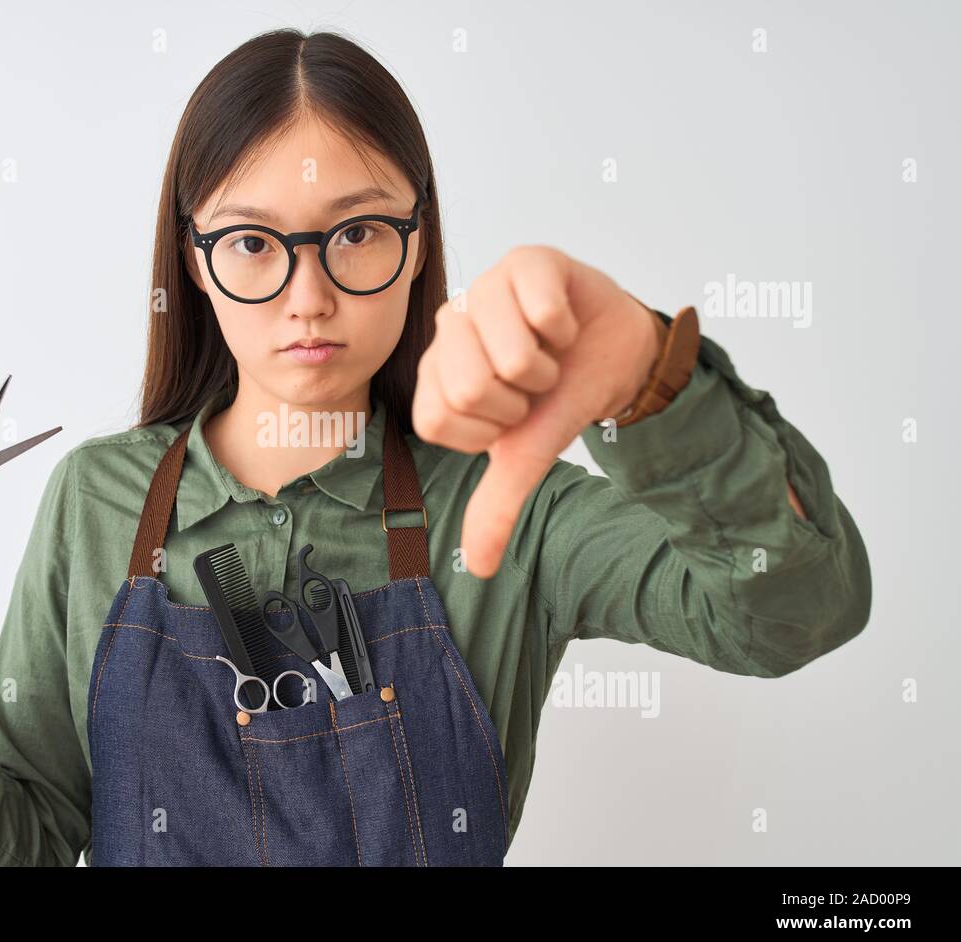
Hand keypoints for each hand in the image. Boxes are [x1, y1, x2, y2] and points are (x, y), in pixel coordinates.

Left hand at [412, 245, 661, 577]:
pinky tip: (564, 324)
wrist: (618, 355)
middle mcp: (450, 328)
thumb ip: (497, 504)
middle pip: (468, 387)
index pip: (441, 419)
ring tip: (549, 353)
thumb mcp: (527, 455)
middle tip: (533, 383)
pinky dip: (566, 329)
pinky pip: (539, 309)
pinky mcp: (525, 261)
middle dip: (520, 399)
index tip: (512, 414)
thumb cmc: (561, 397)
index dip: (490, 429)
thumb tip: (477, 568)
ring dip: (546, 365)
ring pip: (505, 352)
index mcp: (436, 375)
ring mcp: (484, 289)